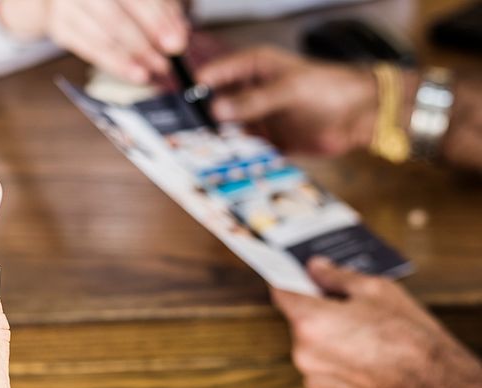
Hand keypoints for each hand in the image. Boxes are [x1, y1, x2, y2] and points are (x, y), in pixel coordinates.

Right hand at [0, 0, 188, 82]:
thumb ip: (162, 9)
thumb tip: (178, 37)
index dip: (158, 20)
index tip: (176, 43)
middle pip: (116, 18)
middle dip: (144, 44)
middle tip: (164, 62)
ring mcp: (67, 4)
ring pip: (103, 36)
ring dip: (131, 59)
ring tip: (150, 71)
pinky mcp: (60, 26)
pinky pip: (90, 49)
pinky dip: (114, 64)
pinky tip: (132, 73)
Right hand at [197, 46, 377, 154]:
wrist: (361, 117)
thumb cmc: (330, 90)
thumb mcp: (289, 91)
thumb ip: (252, 102)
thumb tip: (216, 110)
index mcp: (252, 68)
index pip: (213, 75)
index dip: (194, 90)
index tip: (179, 109)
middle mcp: (249, 92)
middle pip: (214, 105)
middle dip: (200, 121)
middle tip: (183, 137)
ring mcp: (256, 117)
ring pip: (226, 130)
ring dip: (216, 142)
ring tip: (199, 155)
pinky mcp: (266, 140)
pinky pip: (243, 150)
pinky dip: (234, 157)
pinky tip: (223, 166)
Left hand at [272, 257, 481, 387]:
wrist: (437, 385)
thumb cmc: (410, 335)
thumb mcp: (377, 290)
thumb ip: (337, 277)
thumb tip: (315, 268)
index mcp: (310, 322)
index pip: (282, 294)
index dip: (291, 284)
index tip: (297, 280)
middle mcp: (304, 354)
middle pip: (300, 326)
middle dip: (320, 318)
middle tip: (353, 316)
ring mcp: (315, 382)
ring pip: (313, 354)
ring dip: (329, 347)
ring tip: (367, 345)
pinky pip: (326, 379)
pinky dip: (340, 372)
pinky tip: (367, 368)